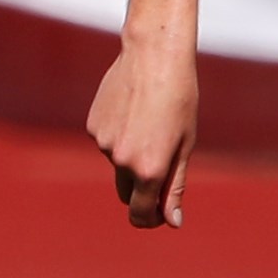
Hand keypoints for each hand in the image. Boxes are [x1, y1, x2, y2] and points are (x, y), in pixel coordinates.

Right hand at [88, 40, 199, 228]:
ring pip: (117, 163)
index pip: (140, 214)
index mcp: (149, 169)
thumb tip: (172, 222)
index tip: (161, 214)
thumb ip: (175, 186)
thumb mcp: (185, 145)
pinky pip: (107, 141)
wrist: (154, 56)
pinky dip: (119, 135)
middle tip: (162, 169)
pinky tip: (133, 110)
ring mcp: (102, 143)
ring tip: (151, 122)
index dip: (151, 219)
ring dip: (132, 155)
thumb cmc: (180, 100)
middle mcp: (121, 160)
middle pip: (126, 194)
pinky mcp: (92, 125)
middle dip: (142, 192)